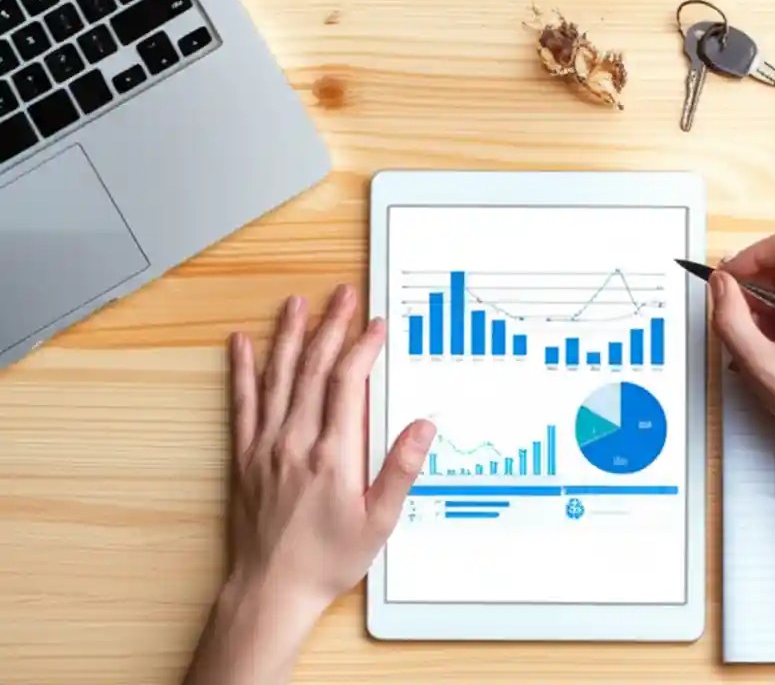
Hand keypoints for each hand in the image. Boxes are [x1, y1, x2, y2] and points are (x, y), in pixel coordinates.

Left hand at [226, 284, 433, 612]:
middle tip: (342, 295)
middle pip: (314, 370)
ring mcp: (266, 446)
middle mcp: (295, 442)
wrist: (270, 590)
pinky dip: (242, 371)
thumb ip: (400, 470)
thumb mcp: (378, 522)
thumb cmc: (326, 561)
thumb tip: (422, 426)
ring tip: (298, 303)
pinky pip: (243, 403)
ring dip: (290, 336)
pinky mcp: (245, 457)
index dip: (362, 348)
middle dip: (330, 327)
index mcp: (332, 455)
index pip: (348, 384)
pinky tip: (241, 344)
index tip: (375, 326)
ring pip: (278, 377)